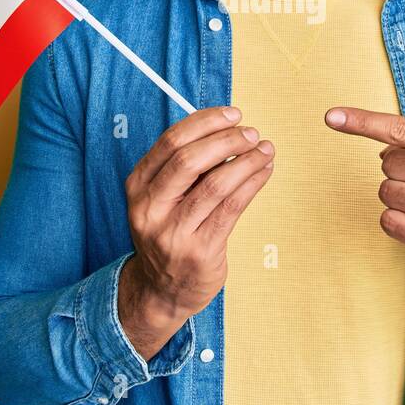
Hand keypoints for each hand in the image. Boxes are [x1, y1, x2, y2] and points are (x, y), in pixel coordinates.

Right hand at [122, 106, 274, 326]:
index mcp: (138, 186)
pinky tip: (264, 172)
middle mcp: (150, 208)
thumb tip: (226, 127)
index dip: (205, 122)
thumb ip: (186, 166)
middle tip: (252, 133)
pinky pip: (232, 208)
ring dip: (247, 161)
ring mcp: (173, 232)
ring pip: (215, 184)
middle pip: (189, 160)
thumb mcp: (162, 198)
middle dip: (226, 140)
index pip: (170, 142)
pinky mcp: (200, 250)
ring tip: (266, 150)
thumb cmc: (170, 232)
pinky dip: (252, 183)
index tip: (233, 114)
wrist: (162, 290)